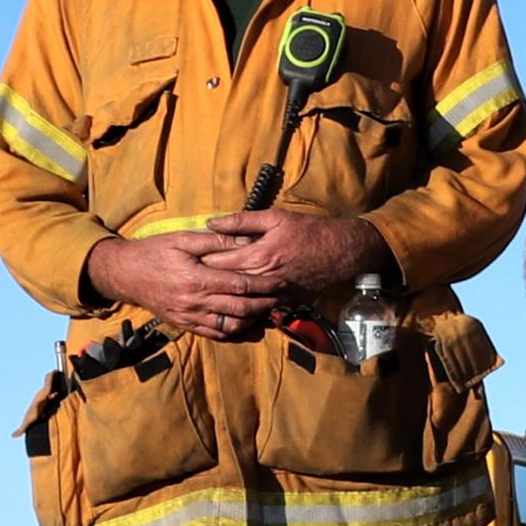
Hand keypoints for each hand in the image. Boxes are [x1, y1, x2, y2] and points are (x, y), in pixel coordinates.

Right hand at [86, 226, 283, 341]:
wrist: (125, 274)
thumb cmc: (154, 252)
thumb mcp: (183, 239)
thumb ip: (214, 240)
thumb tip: (244, 239)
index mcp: (197, 279)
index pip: (240, 285)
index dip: (263, 285)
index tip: (279, 281)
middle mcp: (195, 302)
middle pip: (240, 308)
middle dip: (264, 304)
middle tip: (281, 297)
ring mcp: (189, 317)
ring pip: (230, 325)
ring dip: (252, 320)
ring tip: (267, 310)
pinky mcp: (184, 325)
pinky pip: (214, 333)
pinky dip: (233, 330)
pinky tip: (244, 321)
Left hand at [202, 207, 385, 309]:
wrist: (341, 253)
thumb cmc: (309, 231)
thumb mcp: (275, 217)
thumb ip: (241, 221)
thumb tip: (212, 223)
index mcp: (258, 256)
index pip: (218, 261)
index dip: (199, 260)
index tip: (184, 258)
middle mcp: (263, 279)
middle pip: (224, 283)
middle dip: (205, 280)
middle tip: (186, 277)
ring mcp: (273, 294)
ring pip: (238, 299)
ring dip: (221, 296)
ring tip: (202, 293)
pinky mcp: (283, 303)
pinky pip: (256, 308)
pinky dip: (241, 306)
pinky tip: (229, 304)